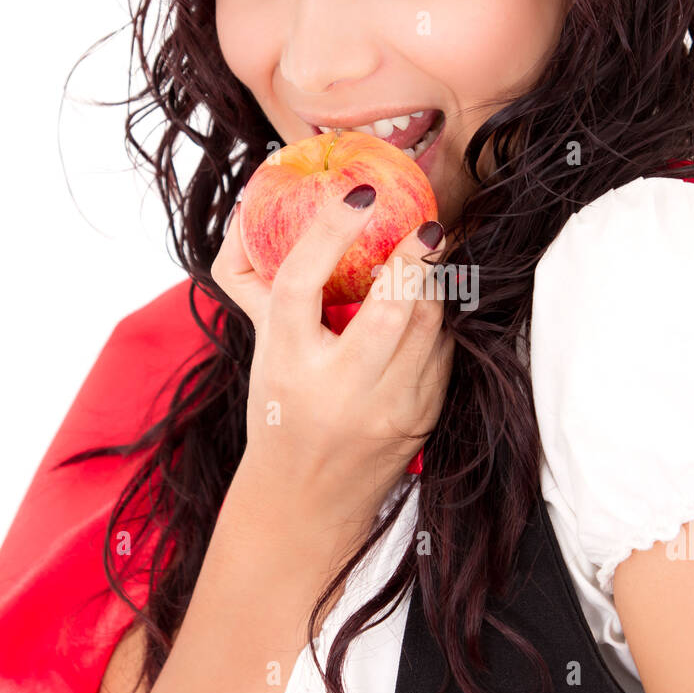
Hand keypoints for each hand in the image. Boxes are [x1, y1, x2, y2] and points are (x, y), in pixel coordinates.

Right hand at [210, 185, 454, 522]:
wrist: (306, 499)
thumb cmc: (279, 409)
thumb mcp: (262, 350)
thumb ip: (254, 284)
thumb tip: (251, 207)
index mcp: (285, 363)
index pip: (301, 284)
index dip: (330, 232)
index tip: (358, 193)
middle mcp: (337, 390)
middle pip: (389, 312)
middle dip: (414, 260)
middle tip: (425, 224)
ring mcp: (386, 410)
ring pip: (428, 328)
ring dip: (431, 286)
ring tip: (427, 259)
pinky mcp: (421, 420)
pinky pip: (443, 353)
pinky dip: (438, 323)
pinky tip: (428, 308)